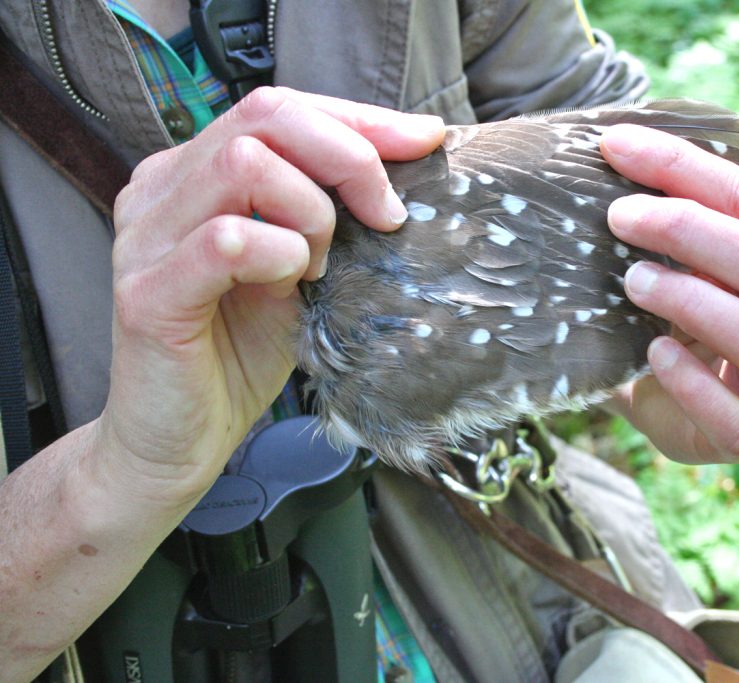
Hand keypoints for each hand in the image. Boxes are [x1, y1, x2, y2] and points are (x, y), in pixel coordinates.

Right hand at [97, 87, 444, 504]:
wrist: (179, 441)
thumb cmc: (240, 352)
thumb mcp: (295, 266)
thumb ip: (321, 213)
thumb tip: (402, 168)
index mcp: (194, 173)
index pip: (279, 109)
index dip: (360, 118)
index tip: (425, 141)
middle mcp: (161, 189)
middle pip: (265, 117)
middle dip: (349, 157)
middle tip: (385, 217)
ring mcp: (147, 237)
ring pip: (245, 165)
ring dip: (311, 212)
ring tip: (320, 267)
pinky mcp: (148, 293)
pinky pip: (228, 240)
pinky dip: (282, 256)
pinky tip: (293, 286)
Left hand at [599, 124, 738, 463]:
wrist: (657, 395)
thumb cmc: (672, 312)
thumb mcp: (678, 254)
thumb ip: (676, 206)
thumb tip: (617, 137)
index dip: (685, 167)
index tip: (616, 145)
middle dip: (690, 229)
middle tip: (618, 216)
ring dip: (694, 301)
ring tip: (632, 282)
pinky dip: (693, 381)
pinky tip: (653, 354)